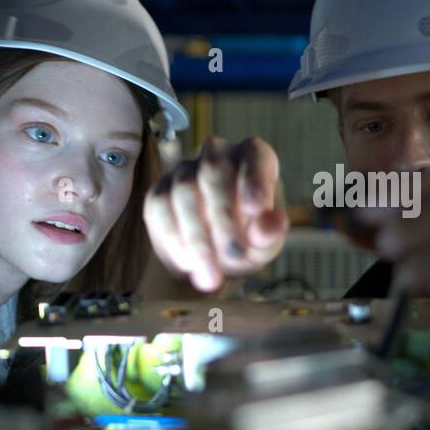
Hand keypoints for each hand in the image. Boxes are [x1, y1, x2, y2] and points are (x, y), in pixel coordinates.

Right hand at [142, 136, 287, 291]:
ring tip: (211, 274)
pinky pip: (161, 208)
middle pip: (214, 170)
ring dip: (198, 236)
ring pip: (185, 189)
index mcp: (254, 158)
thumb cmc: (248, 241)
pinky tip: (189, 264)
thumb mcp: (265, 244)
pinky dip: (175, 239)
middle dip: (224, 217)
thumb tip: (268, 228)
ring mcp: (184, 171)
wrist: (212, 258)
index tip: (255, 208)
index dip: (254, 177)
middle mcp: (218, 155)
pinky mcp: (159, 192)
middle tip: (233, 255)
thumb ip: (270, 234)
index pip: (255, 154)